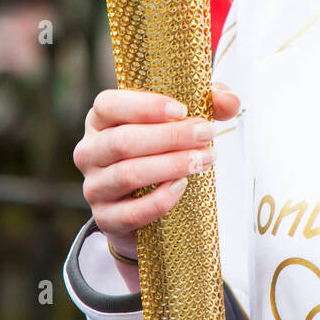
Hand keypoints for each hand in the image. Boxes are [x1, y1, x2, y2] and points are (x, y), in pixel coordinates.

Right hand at [72, 82, 240, 259]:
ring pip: (127, 174)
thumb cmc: (163, 149)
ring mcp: (94, 186)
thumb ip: (209, 103)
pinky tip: (182, 186)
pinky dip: (160, 200)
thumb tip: (228, 101)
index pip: (109, 104)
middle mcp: (90, 151)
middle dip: (171, 137)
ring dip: (171, 166)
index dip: (144, 105)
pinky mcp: (106, 218)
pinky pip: (131, 212)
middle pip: (123, 141)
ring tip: (203, 160)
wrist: (147, 204)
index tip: (181, 110)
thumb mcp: (183, 120)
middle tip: (206, 135)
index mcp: (101, 119)